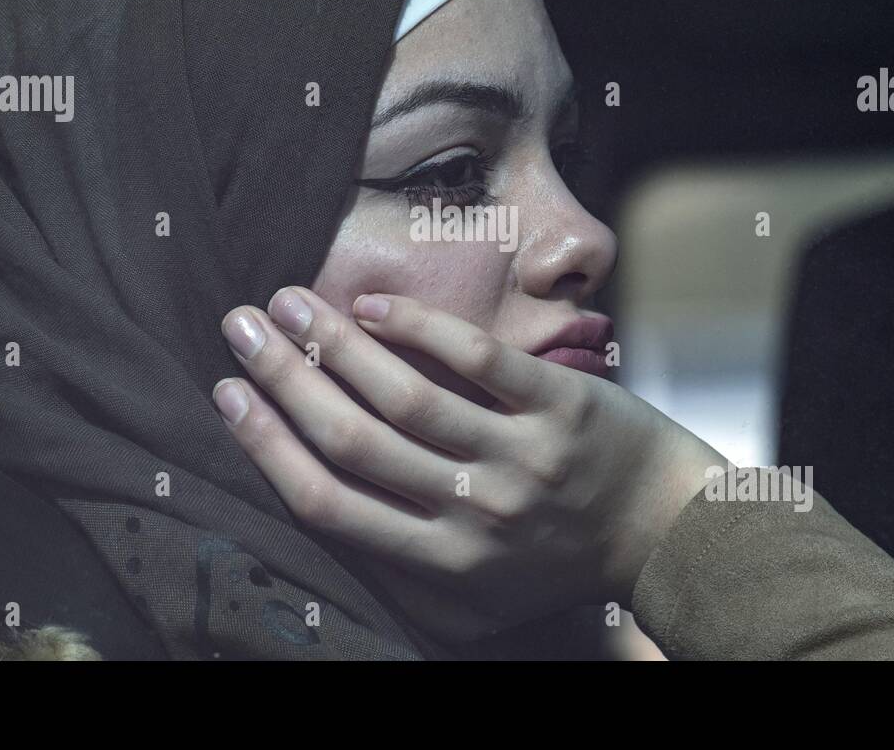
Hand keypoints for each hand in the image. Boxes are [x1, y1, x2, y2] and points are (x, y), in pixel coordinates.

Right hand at [212, 288, 727, 638]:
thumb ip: (403, 562)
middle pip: (353, 441)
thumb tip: (314, 501)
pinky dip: (418, 329)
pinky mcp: (562, 407)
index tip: (225, 394)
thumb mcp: (481, 593)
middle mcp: (474, 514)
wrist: (668, 530)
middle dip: (283, 378)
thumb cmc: (560, 557)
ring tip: (288, 300)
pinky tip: (372, 304)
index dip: (267, 445)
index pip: (328, 503)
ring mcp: (520, 457)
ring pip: (405, 396)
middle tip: (240, 326)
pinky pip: (478, 359)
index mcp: (442, 564)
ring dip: (334, 343)